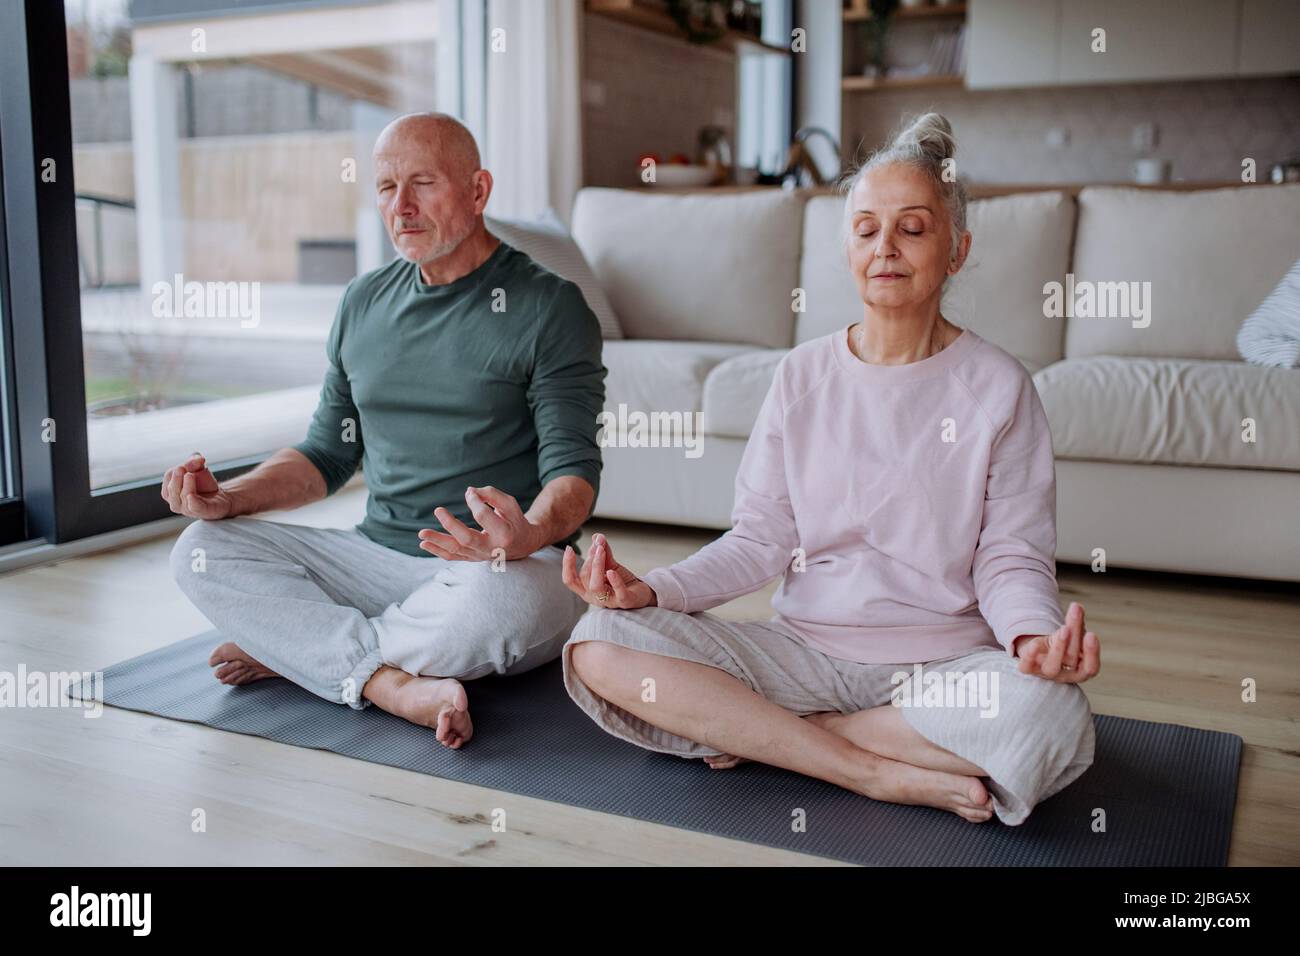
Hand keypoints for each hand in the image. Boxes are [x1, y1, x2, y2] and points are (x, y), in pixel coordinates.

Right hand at [161, 453, 232, 519]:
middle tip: (182, 468)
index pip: (168, 478)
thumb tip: (198, 459)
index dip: (177, 469)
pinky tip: (191, 495)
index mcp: (170, 491)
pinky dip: (192, 502)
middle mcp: (177, 502)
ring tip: (190, 475)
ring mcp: (189, 509)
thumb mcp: (198, 467)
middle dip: (176, 479)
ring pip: (182, 499)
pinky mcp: (204, 512)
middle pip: (171, 491)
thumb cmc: (204, 483)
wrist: (221, 497)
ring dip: (185, 486)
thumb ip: (195, 460)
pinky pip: (195, 508)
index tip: (192, 461)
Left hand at [417, 485, 541, 561]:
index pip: (483, 516)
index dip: (474, 501)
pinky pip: (453, 556)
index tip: (471, 493)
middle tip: (438, 509)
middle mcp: (491, 548)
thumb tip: (468, 492)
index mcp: (504, 534)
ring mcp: (480, 556)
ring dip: (437, 541)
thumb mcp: (509, 504)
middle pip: (467, 538)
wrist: (522, 544)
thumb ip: (491, 495)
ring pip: (456, 550)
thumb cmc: (514, 519)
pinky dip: (437, 551)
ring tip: (421, 534)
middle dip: (450, 524)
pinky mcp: (472, 558)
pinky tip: (424, 545)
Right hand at [561, 533, 656, 609]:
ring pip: (596, 586)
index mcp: (586, 589)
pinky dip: (615, 582)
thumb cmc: (621, 580)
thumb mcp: (610, 564)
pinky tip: (612, 571)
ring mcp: (609, 601)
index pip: (570, 580)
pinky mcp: (624, 602)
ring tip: (601, 551)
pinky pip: (619, 593)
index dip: (567, 565)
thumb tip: (596, 536)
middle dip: (590, 558)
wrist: (640, 592)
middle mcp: (594, 597)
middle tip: (598, 544)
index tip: (569, 548)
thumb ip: (603, 551)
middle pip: (585, 577)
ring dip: (597, 566)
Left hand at [1012, 601, 1099, 682]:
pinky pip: (1028, 667)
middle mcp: (1065, 676)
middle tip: (1075, 618)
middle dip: (1074, 637)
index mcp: (1081, 670)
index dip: (1092, 653)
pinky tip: (1035, 643)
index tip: (1091, 634)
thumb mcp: (1072, 635)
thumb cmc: (1063, 645)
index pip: (1091, 668)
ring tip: (1064, 628)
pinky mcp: (1029, 669)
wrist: (1040, 653)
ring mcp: (1046, 674)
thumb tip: (1078, 607)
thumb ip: (1076, 624)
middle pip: (1072, 659)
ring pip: (1052, 667)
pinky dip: (1031, 655)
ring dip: (1058, 648)